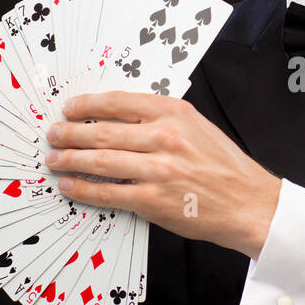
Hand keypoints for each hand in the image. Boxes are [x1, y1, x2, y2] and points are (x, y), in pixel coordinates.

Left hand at [43, 91, 281, 258]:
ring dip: (70, 160)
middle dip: (70, 133)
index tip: (70, 108)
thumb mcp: (198, 127)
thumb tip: (118, 120)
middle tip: (54, 135)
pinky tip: (71, 185)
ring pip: (100, 161)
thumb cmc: (225, 167)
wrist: (250, 203)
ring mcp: (158, 170)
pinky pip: (108, 193)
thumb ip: (163, 120)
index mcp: (175, 113)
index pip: (118, 102)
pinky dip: (84, 189)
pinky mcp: (153, 200)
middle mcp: (165, 137)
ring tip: (54, 159)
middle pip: (102, 132)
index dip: (87, 105)